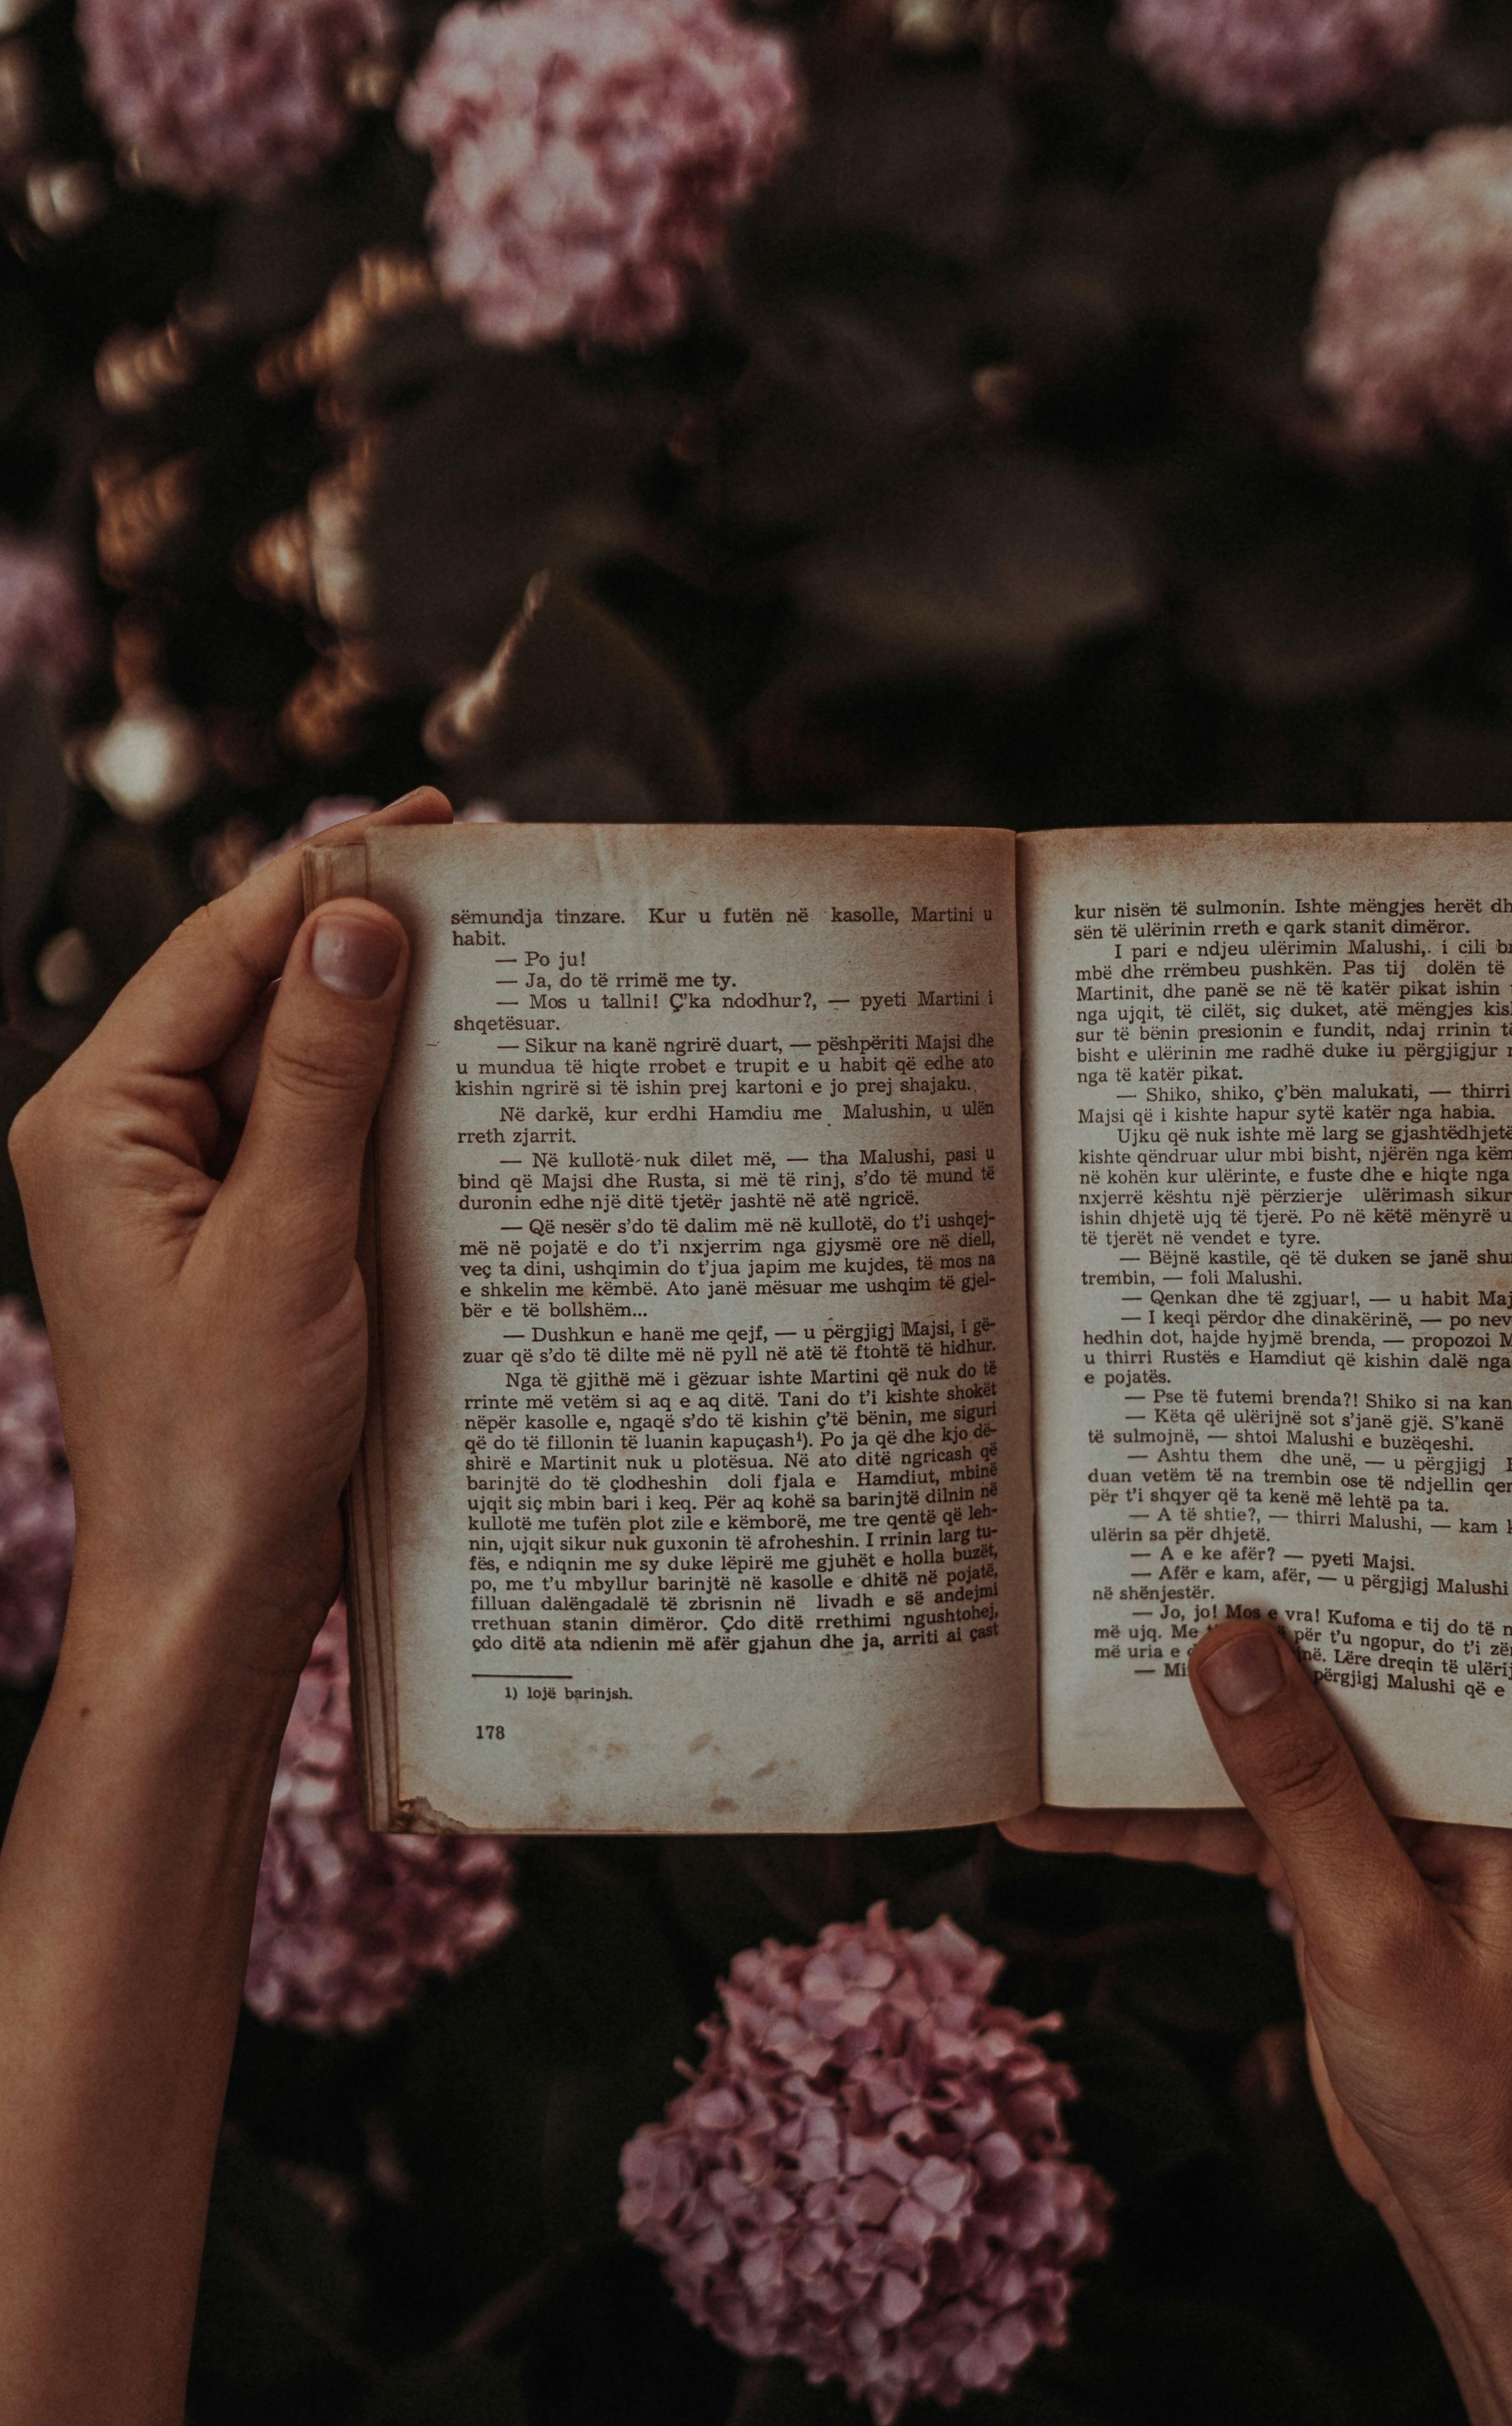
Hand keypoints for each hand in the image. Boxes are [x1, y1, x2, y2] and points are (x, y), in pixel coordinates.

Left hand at [7, 792, 447, 1685]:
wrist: (215, 1596)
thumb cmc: (226, 1447)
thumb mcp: (288, 1248)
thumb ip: (325, 1081)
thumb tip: (359, 925)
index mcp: (97, 1123)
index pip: (220, 954)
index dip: (325, 883)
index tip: (425, 829)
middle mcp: (129, 1141)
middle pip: (259, 997)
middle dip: (369, 945)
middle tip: (490, 889)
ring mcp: (185, 1193)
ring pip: (299, 1068)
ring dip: (391, 1029)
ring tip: (501, 975)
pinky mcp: (243, 1242)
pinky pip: (317, 1143)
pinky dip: (389, 1113)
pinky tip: (468, 1093)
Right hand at [1002, 1617, 1511, 2247]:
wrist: (1471, 2206)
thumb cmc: (1466, 2082)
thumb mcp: (1373, 1929)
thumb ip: (1300, 1789)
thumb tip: (1232, 1648)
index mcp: (1499, 1771)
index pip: (1401, 1643)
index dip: (1310, 1584)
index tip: (1212, 1533)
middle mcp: (1447, 1780)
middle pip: (1314, 1686)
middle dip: (1209, 1651)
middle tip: (1105, 1591)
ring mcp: (1385, 1826)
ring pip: (1255, 1758)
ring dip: (1152, 1751)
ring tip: (1040, 1712)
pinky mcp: (1334, 1875)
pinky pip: (1233, 1826)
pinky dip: (1151, 1825)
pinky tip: (1055, 1815)